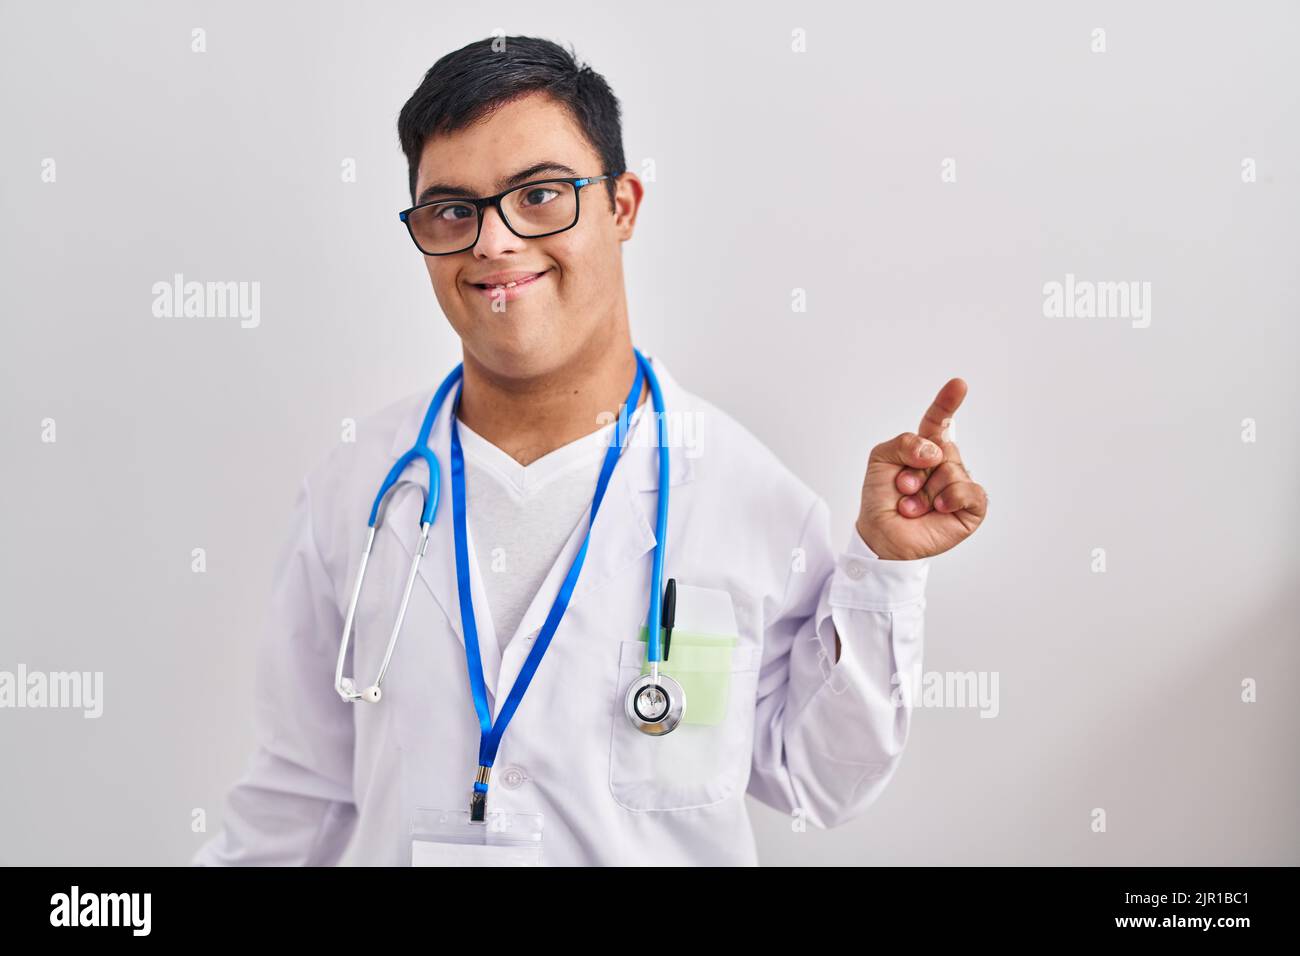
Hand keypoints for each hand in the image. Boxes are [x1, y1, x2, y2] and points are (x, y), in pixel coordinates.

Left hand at [855, 378, 987, 560]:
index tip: (958, 384)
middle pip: (941, 448)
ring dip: (924, 491)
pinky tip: (937, 507)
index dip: (947, 403)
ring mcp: (959, 486)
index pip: (939, 423)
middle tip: (902, 487)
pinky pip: (969, 492)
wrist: (881, 534)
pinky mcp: (970, 508)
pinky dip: (950, 497)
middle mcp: (945, 464)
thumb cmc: (881, 498)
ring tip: (911, 505)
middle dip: (914, 469)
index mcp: (926, 450)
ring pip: (952, 470)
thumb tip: (934, 451)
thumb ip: (904, 442)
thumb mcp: (881, 459)